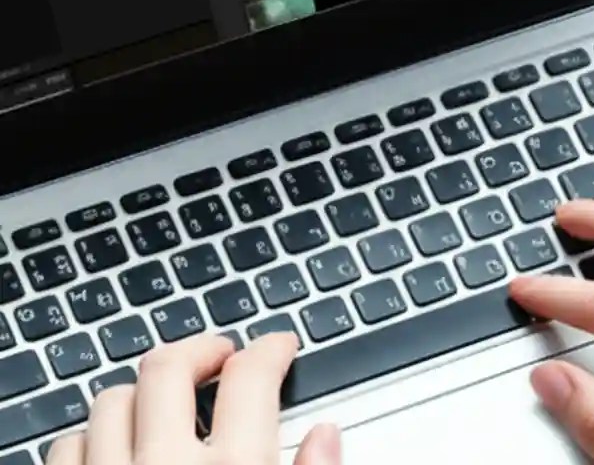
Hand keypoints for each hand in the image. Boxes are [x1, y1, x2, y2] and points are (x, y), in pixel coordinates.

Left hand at [46, 333, 340, 464]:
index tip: (278, 346)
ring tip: (167, 401)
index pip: (250, 378)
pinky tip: (118, 445)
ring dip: (142, 392)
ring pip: (111, 401)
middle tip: (221, 355)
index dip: (270, 349)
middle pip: (170, 368)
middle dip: (200, 349)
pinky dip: (92, 438)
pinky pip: (66, 448)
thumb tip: (325, 437)